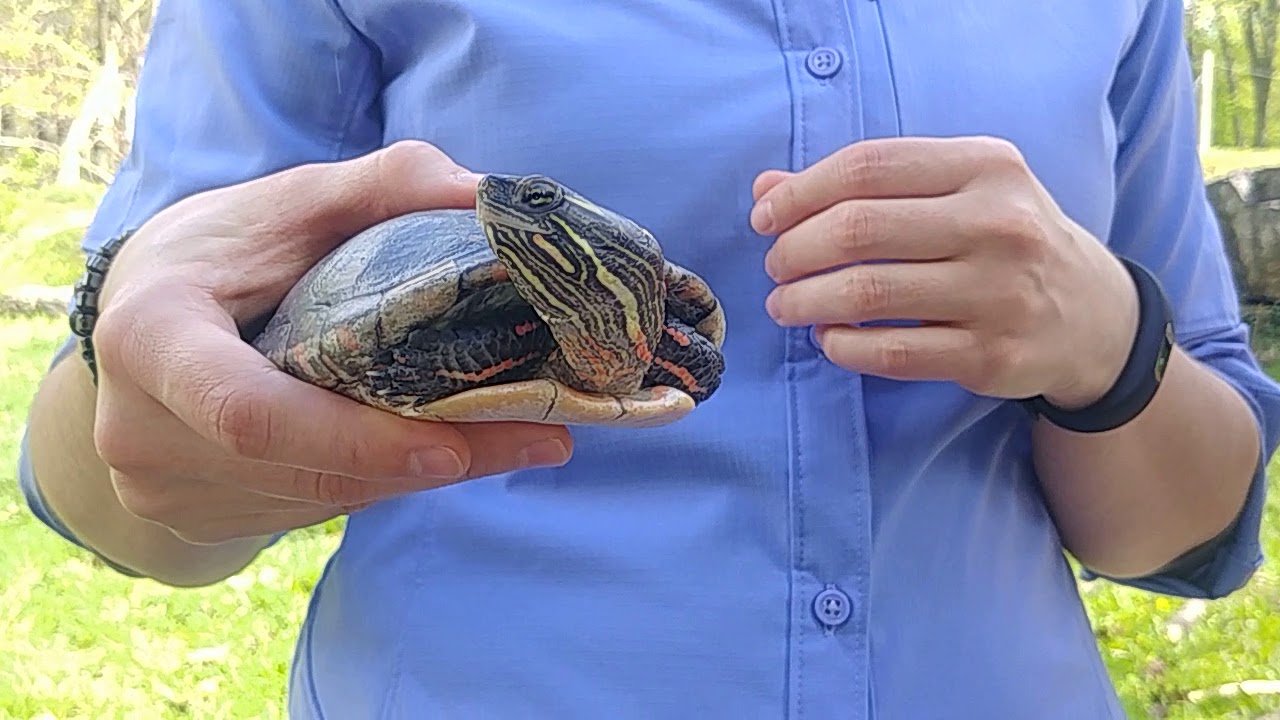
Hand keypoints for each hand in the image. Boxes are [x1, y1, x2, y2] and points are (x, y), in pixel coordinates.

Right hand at [89, 140, 572, 544]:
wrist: (137, 326)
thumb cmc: (219, 251)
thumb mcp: (288, 202)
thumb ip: (384, 186)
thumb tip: (487, 197)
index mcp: (154, 339)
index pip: (252, 413)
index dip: (355, 439)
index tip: (454, 447)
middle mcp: (147, 430)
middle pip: (311, 466)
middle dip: (434, 456)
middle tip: (544, 435)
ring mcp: (169, 486)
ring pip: (326, 494)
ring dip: (425, 471)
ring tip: (526, 435)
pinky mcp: (199, 516)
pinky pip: (316, 502)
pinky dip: (388, 475)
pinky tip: (449, 445)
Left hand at [751, 135, 1138, 408]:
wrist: (1092, 315)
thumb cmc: (1002, 239)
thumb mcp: (955, 191)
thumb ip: (865, 185)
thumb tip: (765, 188)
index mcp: (986, 166)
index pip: (867, 166)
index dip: (801, 192)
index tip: (765, 218)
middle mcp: (999, 224)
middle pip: (858, 229)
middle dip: (794, 250)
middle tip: (775, 267)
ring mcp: (999, 293)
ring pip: (868, 294)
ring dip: (805, 301)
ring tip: (784, 305)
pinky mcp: (992, 356)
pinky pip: (891, 354)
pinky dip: (841, 347)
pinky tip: (826, 339)